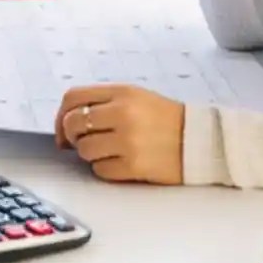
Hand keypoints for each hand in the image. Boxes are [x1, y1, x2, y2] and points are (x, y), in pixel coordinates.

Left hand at [54, 84, 184, 184]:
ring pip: (84, 150)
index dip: (61, 115)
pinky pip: (100, 170)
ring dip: (90, 154)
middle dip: (71, 136)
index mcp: (123, 93)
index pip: (73, 97)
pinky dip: (105, 169)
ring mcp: (128, 141)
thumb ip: (104, 103)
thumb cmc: (166, 121)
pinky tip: (121, 163)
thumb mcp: (136, 98)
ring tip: (110, 152)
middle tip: (82, 143)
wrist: (201, 141)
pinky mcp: (133, 166)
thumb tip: (65, 124)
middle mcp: (123, 113)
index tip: (63, 129)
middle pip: (73, 123)